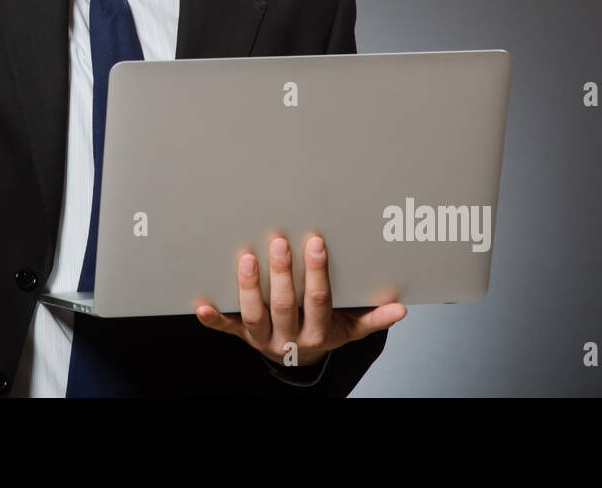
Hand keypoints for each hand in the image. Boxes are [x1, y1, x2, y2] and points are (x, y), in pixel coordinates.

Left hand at [193, 232, 406, 368]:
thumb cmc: (325, 332)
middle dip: (282, 273)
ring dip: (249, 288)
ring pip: (255, 314)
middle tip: (278, 241)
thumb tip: (401, 309)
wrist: (299, 360)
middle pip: (285, 305)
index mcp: (319, 332)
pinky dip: (214, 319)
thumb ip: (373, 317)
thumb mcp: (351, 328)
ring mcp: (263, 338)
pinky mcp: (242, 336)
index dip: (316, 272)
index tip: (315, 242)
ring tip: (247, 258)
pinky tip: (201, 305)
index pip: (318, 299)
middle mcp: (290, 337)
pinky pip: (227, 328)